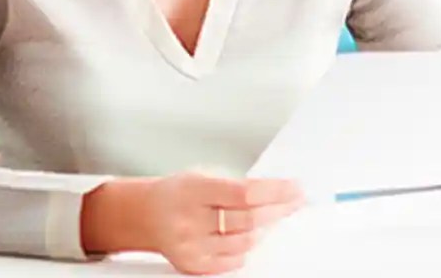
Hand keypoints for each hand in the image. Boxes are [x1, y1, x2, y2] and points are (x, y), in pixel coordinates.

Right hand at [87, 172, 303, 275]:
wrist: (146, 214)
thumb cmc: (180, 193)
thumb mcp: (205, 177)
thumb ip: (238, 186)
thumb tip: (281, 194)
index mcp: (194, 190)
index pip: (245, 193)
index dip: (276, 192)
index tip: (295, 189)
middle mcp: (190, 219)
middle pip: (249, 220)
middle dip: (279, 210)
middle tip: (294, 203)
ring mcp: (190, 245)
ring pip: (245, 242)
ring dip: (265, 229)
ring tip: (272, 217)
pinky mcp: (192, 265)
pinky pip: (233, 261)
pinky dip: (247, 248)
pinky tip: (251, 235)